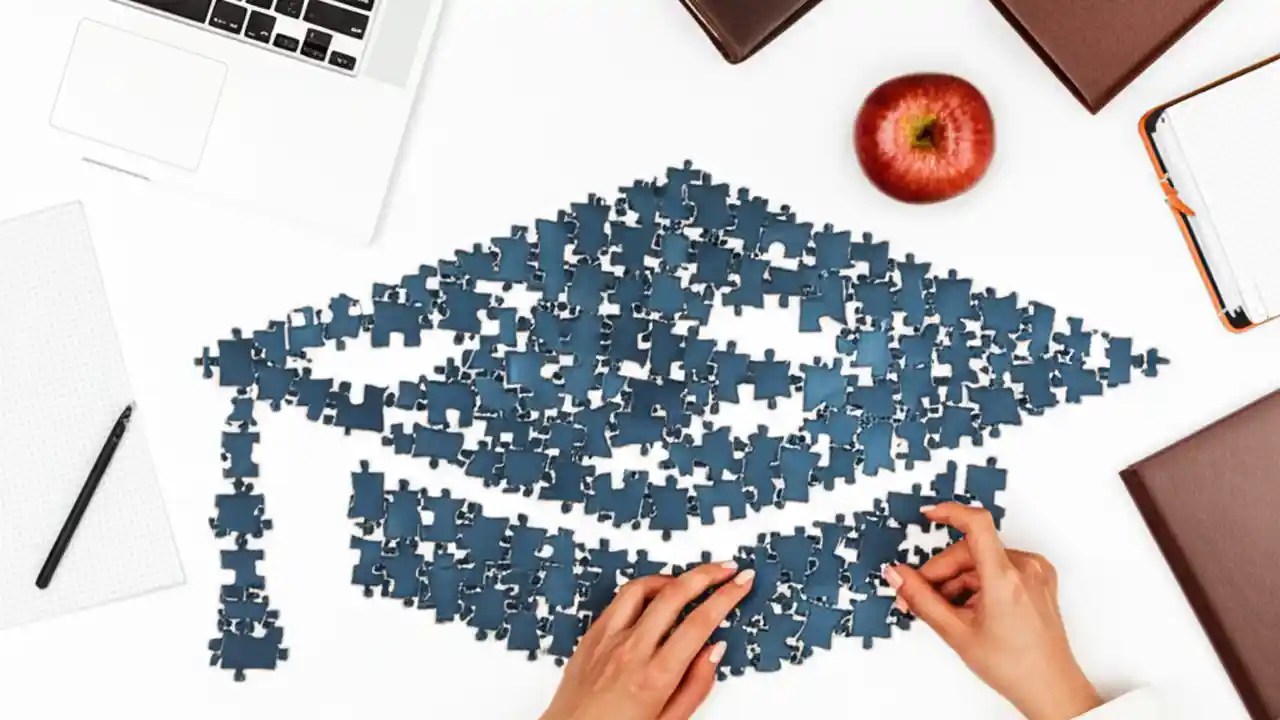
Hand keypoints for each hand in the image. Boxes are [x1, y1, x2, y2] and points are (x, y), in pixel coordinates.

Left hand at [540, 561, 755, 719]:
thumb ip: (695, 686)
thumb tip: (714, 650)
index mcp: (656, 677)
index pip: (700, 622)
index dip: (727, 597)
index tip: (742, 583)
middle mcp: (631, 651)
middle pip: (675, 594)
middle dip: (707, 574)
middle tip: (727, 569)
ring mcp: (608, 640)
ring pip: (643, 588)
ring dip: (672, 577)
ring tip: (690, 581)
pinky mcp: (592, 636)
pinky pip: (619, 600)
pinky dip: (642, 590)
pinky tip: (654, 597)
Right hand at [885, 503, 1101, 719]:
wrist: (1051, 688)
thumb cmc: (1013, 667)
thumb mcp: (956, 632)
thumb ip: (921, 598)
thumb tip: (898, 574)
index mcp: (1006, 578)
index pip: (976, 524)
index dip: (949, 512)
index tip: (929, 514)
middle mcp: (1025, 569)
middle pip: (969, 551)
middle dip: (941, 573)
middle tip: (920, 597)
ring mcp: (1036, 573)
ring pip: (982, 562)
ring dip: (959, 581)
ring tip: (949, 612)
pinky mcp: (1039, 580)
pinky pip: (1000, 568)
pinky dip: (979, 583)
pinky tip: (971, 607)